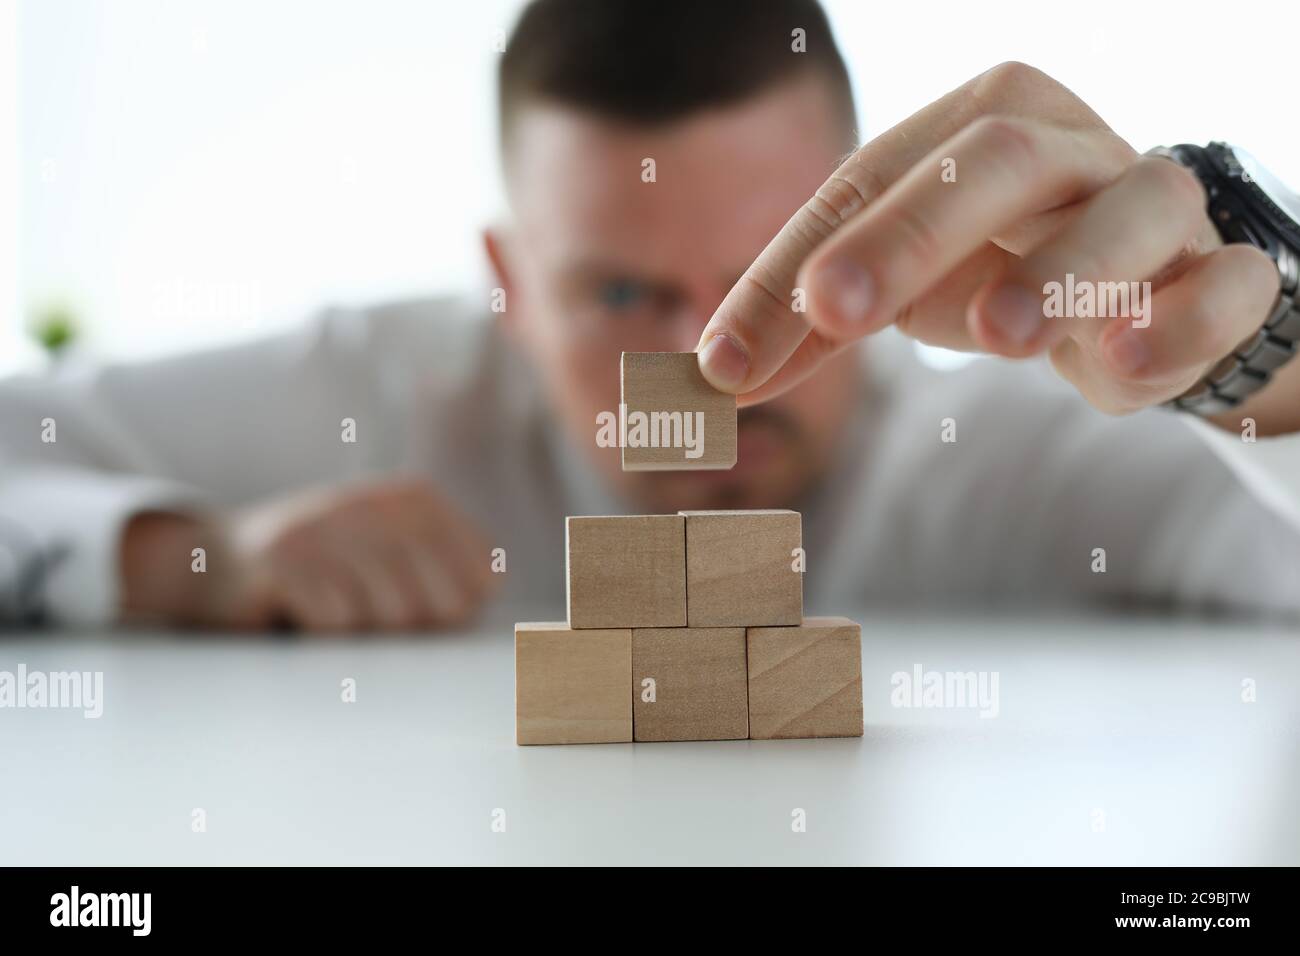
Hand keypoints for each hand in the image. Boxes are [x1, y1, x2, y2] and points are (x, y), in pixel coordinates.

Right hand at [121, 479, 496, 631]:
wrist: (218, 562)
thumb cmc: (326, 571)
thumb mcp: (395, 557)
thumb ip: (452, 574)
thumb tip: (491, 587)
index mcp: (415, 499)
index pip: (480, 579)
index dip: (456, 610)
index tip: (421, 607)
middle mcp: (374, 502)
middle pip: (440, 605)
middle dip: (409, 626)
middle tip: (363, 610)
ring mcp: (326, 524)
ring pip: (390, 618)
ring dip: (360, 631)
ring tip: (328, 604)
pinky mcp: (282, 557)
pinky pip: (335, 625)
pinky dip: (319, 632)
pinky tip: (296, 607)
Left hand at [696, 62, 1289, 431]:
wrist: (1145, 288)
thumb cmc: (1004, 267)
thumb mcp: (901, 286)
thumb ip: (814, 324)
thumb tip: (717, 373)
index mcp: (969, 128)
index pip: (863, 187)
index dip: (787, 274)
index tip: (724, 360)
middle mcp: (1064, 145)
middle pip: (988, 165)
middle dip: (907, 236)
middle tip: (833, 310)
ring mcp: (1154, 200)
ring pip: (1125, 208)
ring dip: (1060, 270)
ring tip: (999, 337)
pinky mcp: (1221, 273)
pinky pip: (1221, 286)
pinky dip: (1178, 325)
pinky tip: (1123, 365)